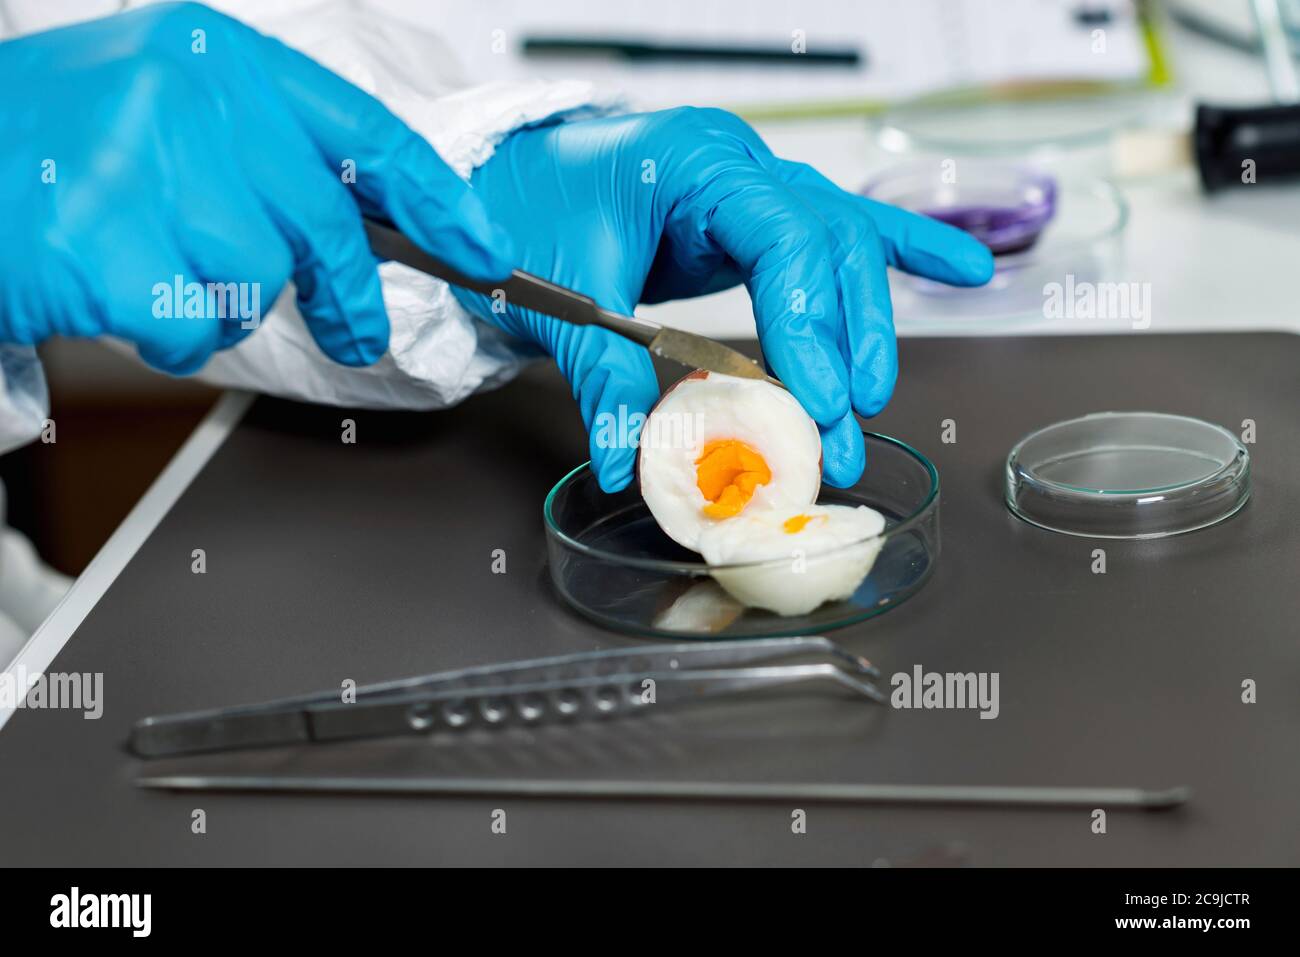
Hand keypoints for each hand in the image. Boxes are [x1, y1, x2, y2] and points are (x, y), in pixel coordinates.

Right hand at [0, 2, 512, 373]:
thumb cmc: (56, 147)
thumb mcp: (169, 112)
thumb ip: (267, 154)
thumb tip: (370, 228)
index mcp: (215, 52)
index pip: (363, 132)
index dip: (439, 200)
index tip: (485, 249)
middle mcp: (184, 92)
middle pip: (322, 226)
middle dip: (347, 295)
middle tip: (355, 331)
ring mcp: (139, 162)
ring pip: (254, 282)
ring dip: (220, 307)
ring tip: (157, 274)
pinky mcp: (100, 241)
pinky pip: (190, 326)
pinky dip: (166, 337)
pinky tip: (117, 298)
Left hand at [451, 107, 992, 491]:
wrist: (505, 184)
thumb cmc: (528, 211)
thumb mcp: (560, 293)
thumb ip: (602, 377)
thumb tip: (631, 462)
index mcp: (696, 161)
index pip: (783, 236)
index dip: (809, 322)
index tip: (819, 398)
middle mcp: (740, 168)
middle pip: (830, 245)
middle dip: (845, 342)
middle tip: (841, 424)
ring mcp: (756, 188)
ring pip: (844, 247)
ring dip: (866, 326)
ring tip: (870, 401)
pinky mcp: (757, 218)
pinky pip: (844, 230)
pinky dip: (906, 251)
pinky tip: (965, 270)